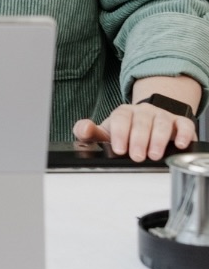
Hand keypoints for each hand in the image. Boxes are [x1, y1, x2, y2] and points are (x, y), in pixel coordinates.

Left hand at [72, 102, 197, 162]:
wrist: (149, 120)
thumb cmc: (126, 130)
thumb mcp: (107, 132)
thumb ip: (91, 133)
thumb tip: (83, 129)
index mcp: (124, 113)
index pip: (120, 119)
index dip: (120, 133)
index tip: (119, 149)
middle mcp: (143, 112)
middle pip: (141, 122)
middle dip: (138, 139)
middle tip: (137, 156)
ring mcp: (162, 115)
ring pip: (161, 122)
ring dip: (158, 138)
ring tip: (154, 154)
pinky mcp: (179, 122)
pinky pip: (184, 124)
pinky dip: (183, 133)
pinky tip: (179, 144)